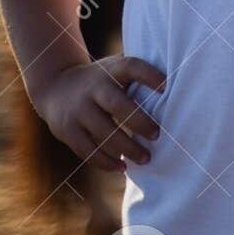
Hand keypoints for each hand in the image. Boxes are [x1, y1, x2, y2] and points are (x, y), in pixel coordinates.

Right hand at [31, 55, 164, 172]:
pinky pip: (87, 149)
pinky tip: (122, 167)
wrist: (55, 85)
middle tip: (158, 135)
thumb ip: (138, 77)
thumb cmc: (101, 80)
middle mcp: (92, 88)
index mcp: (110, 70)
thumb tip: (178, 88)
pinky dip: (106, 161)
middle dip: (140, 122)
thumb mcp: (115, 69)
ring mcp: (77, 110)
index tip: (167, 87)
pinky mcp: (66, 130)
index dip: (149, 75)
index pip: (132, 67)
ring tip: (146, 158)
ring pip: (103, 132)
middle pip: (117, 105)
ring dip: (126, 148)